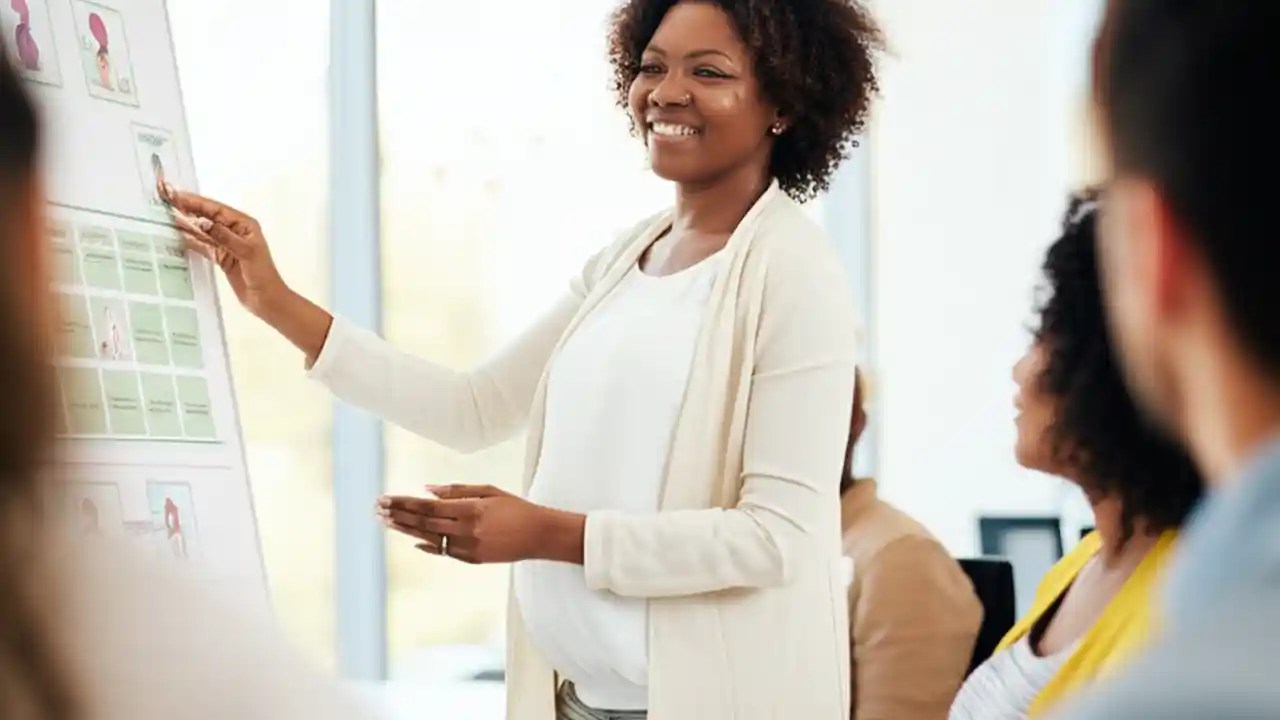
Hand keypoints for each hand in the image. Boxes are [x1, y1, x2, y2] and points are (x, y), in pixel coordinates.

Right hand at [161, 184, 288, 318]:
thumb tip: (203, 222)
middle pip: (208, 217)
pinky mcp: (222, 257)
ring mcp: (227, 244)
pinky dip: (192, 241)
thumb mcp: (246, 253)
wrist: (266, 300)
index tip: (177, 196)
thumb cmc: (262, 275)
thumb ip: (224, 237)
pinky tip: (178, 236)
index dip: (197, 203)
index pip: (217, 210)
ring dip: (188, 224)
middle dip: (189, 209)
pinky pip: (204, 245)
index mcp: (245, 225)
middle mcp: (236, 232)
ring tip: (168, 216)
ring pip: (204, 231)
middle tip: (167, 201)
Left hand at [376, 485, 585, 564]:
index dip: (404, 503)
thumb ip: (457, 490)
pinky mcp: (473, 560)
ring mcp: (469, 548)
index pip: (428, 506)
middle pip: (424, 522)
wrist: (540, 535)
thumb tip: (426, 490)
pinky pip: (444, 553)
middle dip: (398, 515)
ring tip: (386, 522)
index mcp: (471, 509)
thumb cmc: (516, 508)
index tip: (386, 498)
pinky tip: (412, 540)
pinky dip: (427, 546)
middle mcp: (466, 530)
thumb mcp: (489, 491)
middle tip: (377, 509)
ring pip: (429, 538)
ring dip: (405, 530)